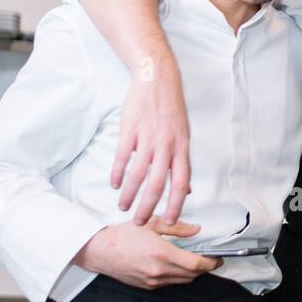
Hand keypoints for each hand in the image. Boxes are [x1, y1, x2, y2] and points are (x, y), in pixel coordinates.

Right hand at [74, 217, 217, 289]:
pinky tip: (177, 266)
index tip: (218, 258)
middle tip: (211, 259)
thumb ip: (177, 227)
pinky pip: (170, 284)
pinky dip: (178, 276)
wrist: (99, 251)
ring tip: (195, 261)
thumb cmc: (122, 235)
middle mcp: (159, 271)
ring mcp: (153, 281)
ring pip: (183, 281)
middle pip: (193, 275)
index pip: (196, 265)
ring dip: (192, 273)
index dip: (211, 263)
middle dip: (205, 268)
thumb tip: (196, 230)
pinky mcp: (147, 286)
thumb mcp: (151, 223)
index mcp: (162, 254)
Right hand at [113, 52, 190, 224]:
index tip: (169, 223)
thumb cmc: (172, 109)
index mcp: (182, 149)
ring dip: (130, 194)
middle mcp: (167, 146)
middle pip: (158, 184)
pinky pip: (122, 156)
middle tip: (140, 222)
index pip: (181, 183)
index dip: (176, 205)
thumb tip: (187, 190)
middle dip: (149, 207)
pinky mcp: (131, 129)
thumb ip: (182, 163)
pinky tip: (114, 184)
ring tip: (123, 207)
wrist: (158, 79)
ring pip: (138, 174)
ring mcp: (148, 138)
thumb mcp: (184, 136)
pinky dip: (118, 173)